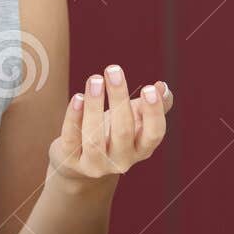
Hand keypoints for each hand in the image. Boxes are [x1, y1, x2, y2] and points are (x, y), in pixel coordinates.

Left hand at [48, 64, 172, 184]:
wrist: (82, 160)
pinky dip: (73, 118)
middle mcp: (122, 160)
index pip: (154, 134)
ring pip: (94, 139)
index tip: (148, 88)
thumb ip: (154, 104)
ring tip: (95, 80)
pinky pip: (71, 140)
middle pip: (122, 131)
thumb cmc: (114, 131)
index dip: (153, 113)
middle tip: (113, 69)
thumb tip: (162, 87)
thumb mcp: (136, 118)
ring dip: (94, 106)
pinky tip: (78, 97)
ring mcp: (96, 165)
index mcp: (142, 148)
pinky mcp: (73, 162)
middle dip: (118, 98)